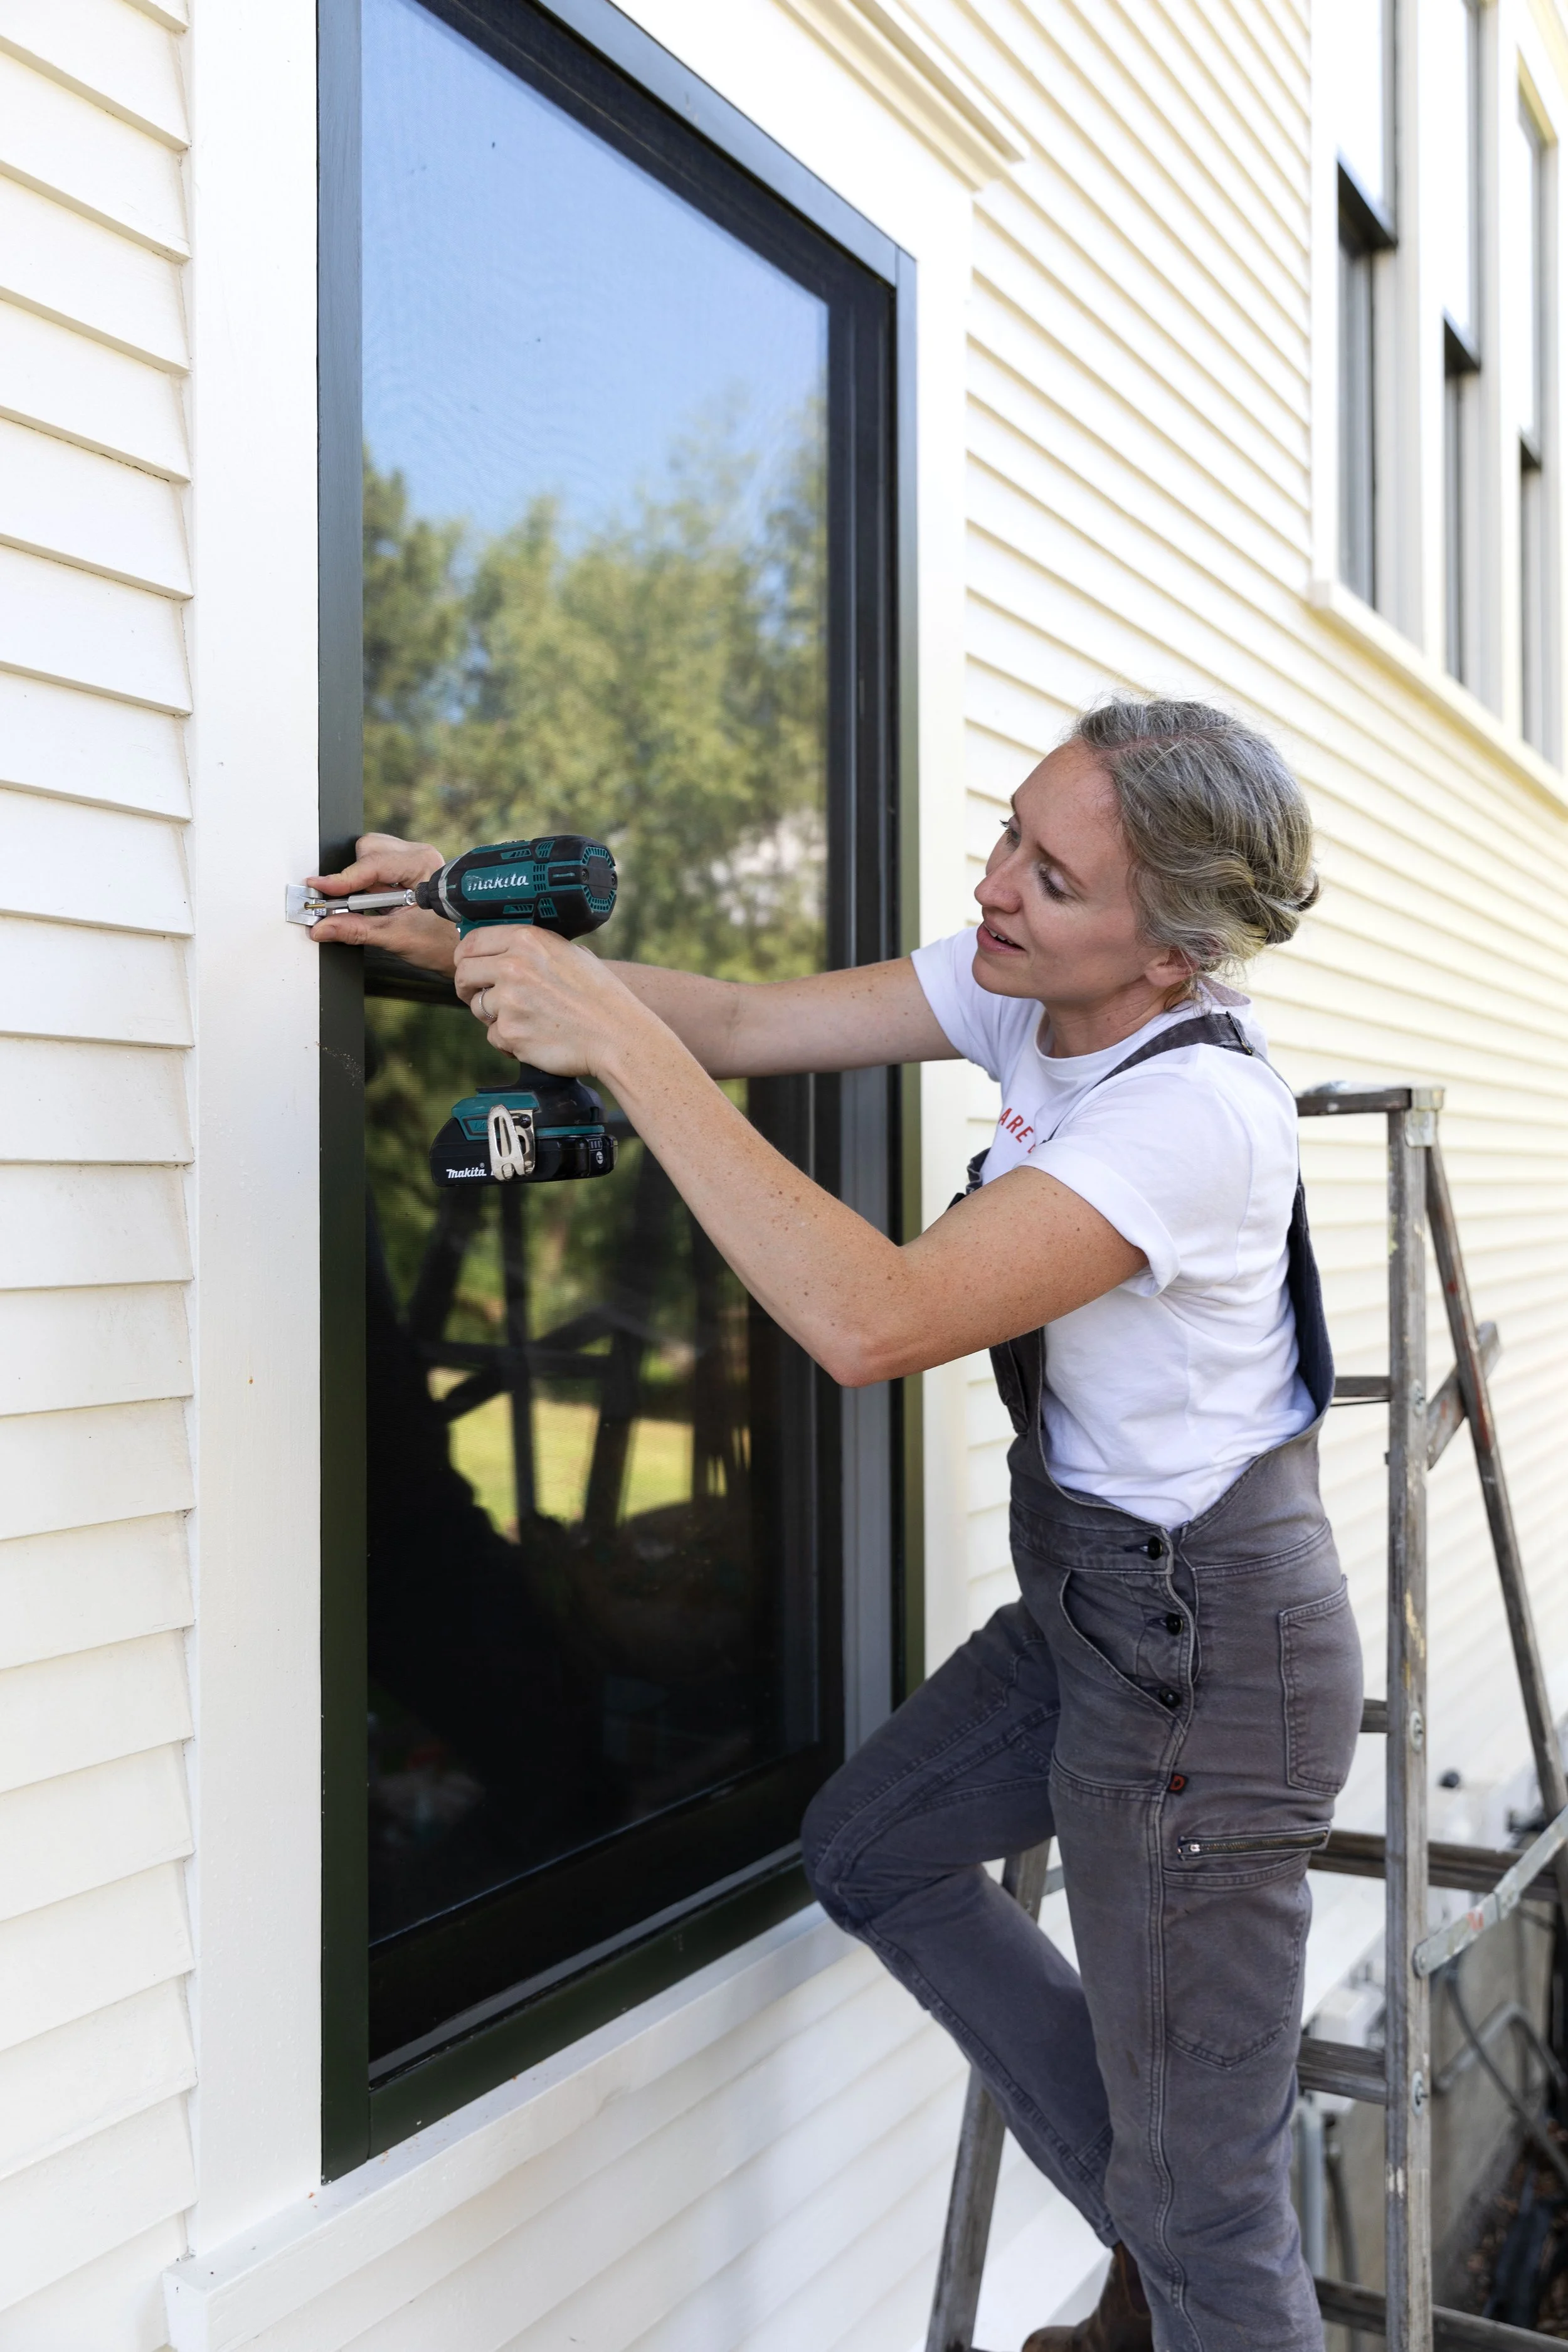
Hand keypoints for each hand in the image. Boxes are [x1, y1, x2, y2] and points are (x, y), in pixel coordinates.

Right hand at [307, 833, 454, 975]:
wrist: (463, 950)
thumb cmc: (443, 943)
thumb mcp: (397, 938)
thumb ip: (356, 930)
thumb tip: (324, 927)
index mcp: (423, 865)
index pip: (372, 864)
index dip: (343, 879)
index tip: (320, 888)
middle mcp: (419, 855)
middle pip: (367, 850)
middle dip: (353, 876)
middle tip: (348, 903)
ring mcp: (413, 859)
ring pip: (368, 854)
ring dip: (360, 879)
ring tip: (373, 906)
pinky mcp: (406, 867)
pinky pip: (375, 864)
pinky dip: (367, 882)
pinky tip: (377, 902)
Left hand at [455, 924, 652, 1079]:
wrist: (617, 1036)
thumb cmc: (601, 996)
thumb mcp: (571, 954)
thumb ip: (535, 950)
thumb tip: (505, 951)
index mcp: (528, 941)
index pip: (472, 941)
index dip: (465, 955)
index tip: (468, 965)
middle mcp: (513, 967)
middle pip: (464, 973)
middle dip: (467, 986)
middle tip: (476, 994)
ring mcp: (509, 1001)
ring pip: (478, 1007)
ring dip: (493, 1015)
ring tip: (524, 1018)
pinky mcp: (510, 1033)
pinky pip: (493, 1036)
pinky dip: (508, 1040)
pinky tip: (533, 1037)